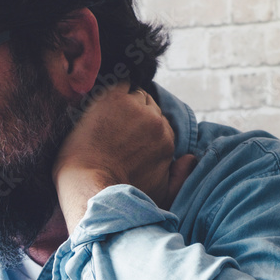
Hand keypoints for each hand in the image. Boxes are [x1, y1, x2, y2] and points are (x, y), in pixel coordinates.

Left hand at [52, 83, 197, 232]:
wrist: (88, 187)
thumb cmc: (120, 197)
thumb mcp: (161, 196)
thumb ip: (180, 177)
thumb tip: (190, 157)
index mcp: (167, 143)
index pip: (158, 125)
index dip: (140, 129)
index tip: (124, 136)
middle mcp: (156, 124)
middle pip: (148, 108)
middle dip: (133, 116)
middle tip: (112, 128)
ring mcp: (135, 110)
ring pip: (135, 94)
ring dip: (122, 103)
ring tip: (104, 119)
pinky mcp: (114, 99)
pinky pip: (120, 83)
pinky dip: (112, 90)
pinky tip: (100, 102)